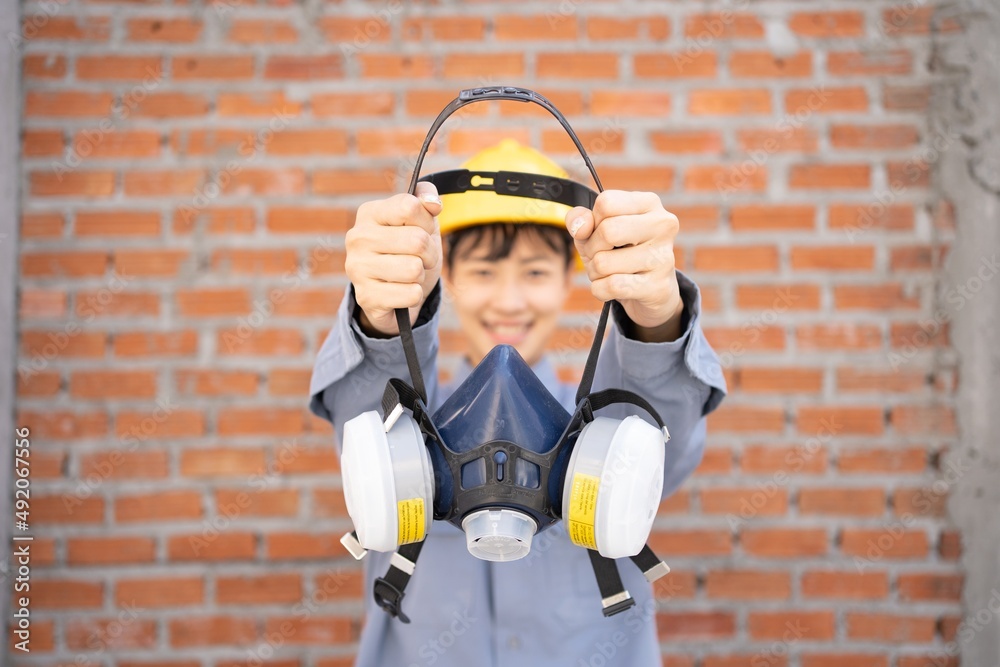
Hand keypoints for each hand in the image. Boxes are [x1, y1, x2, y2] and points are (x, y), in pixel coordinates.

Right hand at [345, 182, 442, 336]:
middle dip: (429, 253)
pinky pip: (411, 294)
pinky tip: (401, 292)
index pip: (409, 207)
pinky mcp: (366, 297)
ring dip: (421, 275)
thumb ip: (426, 198)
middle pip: (417, 241)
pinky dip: (415, 295)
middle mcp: (357, 238)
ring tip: (409, 275)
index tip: (423, 230)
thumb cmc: (409, 251)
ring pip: (414, 269)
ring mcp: (357, 268)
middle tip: (421, 258)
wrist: (394, 292)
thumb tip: (432, 203)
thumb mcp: (421, 221)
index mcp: (369, 213)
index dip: (427, 222)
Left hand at [565, 190, 683, 337]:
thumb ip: (580, 219)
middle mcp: (663, 225)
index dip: (593, 221)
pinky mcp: (659, 286)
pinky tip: (613, 287)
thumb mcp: (594, 230)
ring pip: (604, 263)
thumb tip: (581, 226)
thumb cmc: (619, 251)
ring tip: (610, 271)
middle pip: (607, 231)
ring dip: (595, 272)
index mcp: (649, 203)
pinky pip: (611, 287)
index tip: (601, 231)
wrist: (650, 289)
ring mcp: (664, 257)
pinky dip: (601, 289)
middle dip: (592, 248)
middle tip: (601, 255)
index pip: (606, 203)